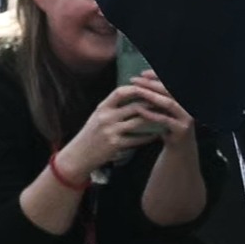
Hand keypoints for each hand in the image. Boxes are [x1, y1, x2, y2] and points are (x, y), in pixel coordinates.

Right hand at [61, 71, 193, 178]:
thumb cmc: (91, 134)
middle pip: (135, 106)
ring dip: (154, 120)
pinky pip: (138, 139)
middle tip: (166, 104)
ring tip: (165, 118)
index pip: (121, 91)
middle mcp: (106, 117)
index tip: (150, 89)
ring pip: (139, 122)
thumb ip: (114, 106)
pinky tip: (157, 134)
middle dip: (152, 105)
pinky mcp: (115, 145)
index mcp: (102, 108)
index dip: (137, 88)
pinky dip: (149, 136)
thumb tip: (134, 93)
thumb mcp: (98, 116)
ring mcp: (111, 131)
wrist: (78, 155)